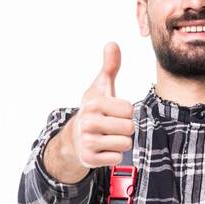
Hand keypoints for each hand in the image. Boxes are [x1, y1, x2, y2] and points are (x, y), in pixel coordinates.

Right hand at [72, 42, 134, 168]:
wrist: (74, 137)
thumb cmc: (94, 110)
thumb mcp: (100, 87)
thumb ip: (110, 67)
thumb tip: (112, 44)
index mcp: (93, 103)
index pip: (129, 110)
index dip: (125, 112)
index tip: (114, 112)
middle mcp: (88, 122)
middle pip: (129, 128)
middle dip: (124, 128)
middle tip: (111, 126)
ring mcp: (88, 142)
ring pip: (125, 144)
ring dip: (121, 142)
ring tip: (108, 137)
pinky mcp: (89, 159)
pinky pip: (117, 158)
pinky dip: (114, 155)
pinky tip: (103, 148)